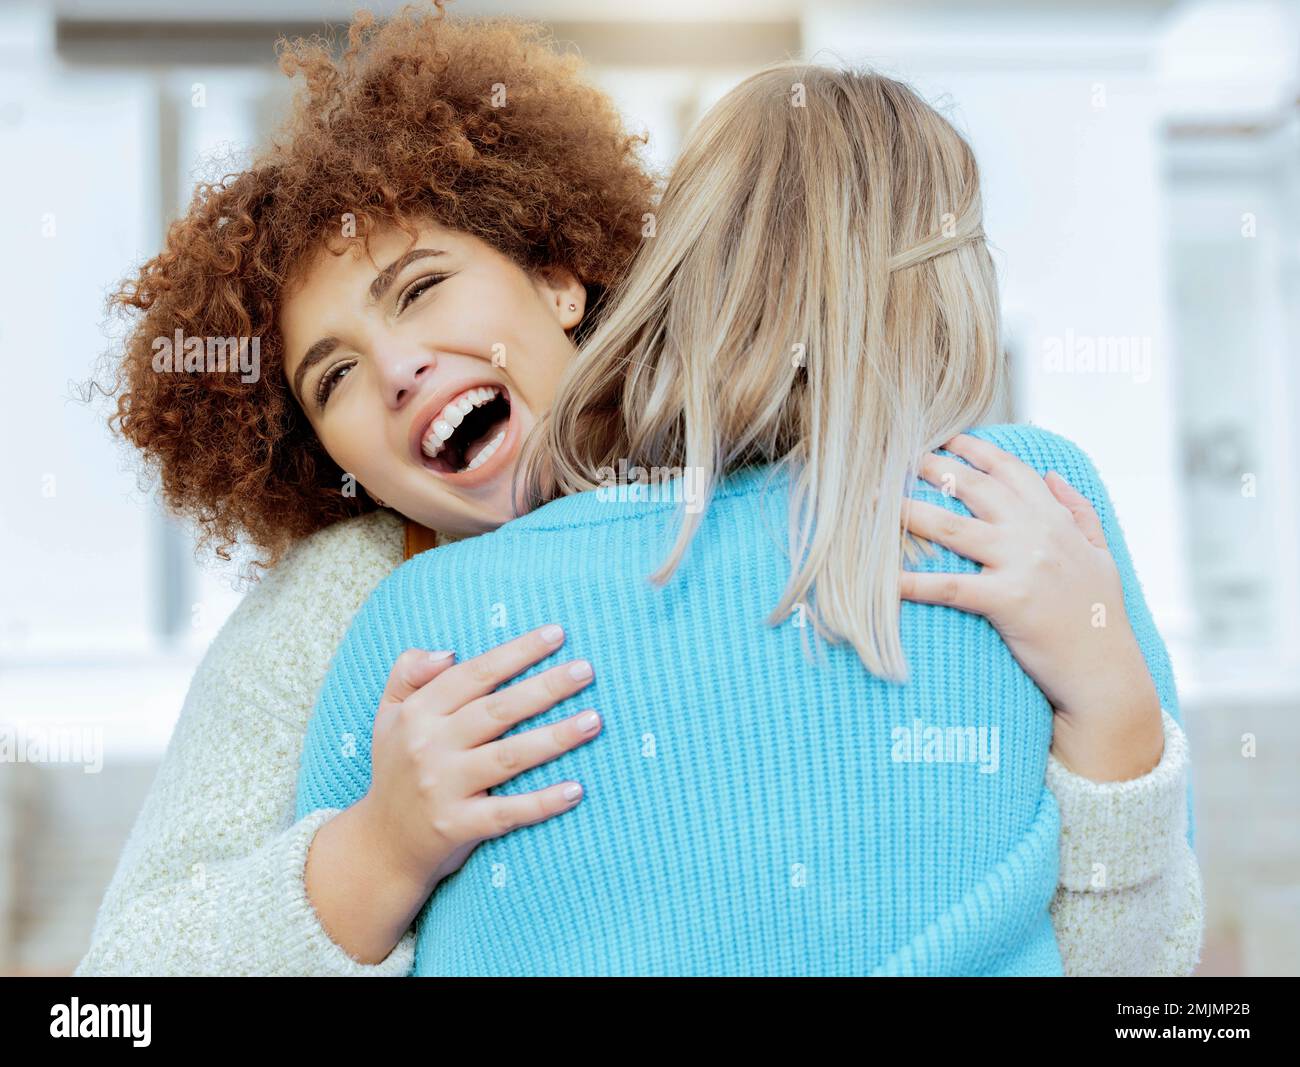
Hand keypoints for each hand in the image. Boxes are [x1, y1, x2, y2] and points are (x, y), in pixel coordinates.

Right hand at [356, 624, 601, 892]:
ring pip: (509, 757)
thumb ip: (409, 672)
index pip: (474, 674)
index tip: (557, 634)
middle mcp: (430, 747)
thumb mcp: (389, 714)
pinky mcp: (458, 827)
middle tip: (586, 670)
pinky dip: (542, 803)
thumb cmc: (398, 767)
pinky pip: (508, 812)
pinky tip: (577, 789)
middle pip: (498, 710)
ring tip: (594, 720)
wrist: (381, 844)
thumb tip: (449, 652)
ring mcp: (444, 788)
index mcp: (417, 714)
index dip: (517, 653)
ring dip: (555, 738)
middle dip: (546, 687)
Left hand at [898, 433, 1162, 781]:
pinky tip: (881, 580)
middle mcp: (1036, 533)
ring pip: (951, 527)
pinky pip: (949, 586)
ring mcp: (1021, 565)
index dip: (974, 449)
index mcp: (1054, 519)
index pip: (1010, 469)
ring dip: (907, 511)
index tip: (943, 437)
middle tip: (894, 459)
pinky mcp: (1007, 600)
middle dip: (930, 468)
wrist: (1106, 672)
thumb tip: (1053, 474)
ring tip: (872, 502)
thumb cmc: (1100, 617)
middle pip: (972, 487)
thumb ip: (1079, 511)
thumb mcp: (1102, 553)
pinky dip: (912, 582)